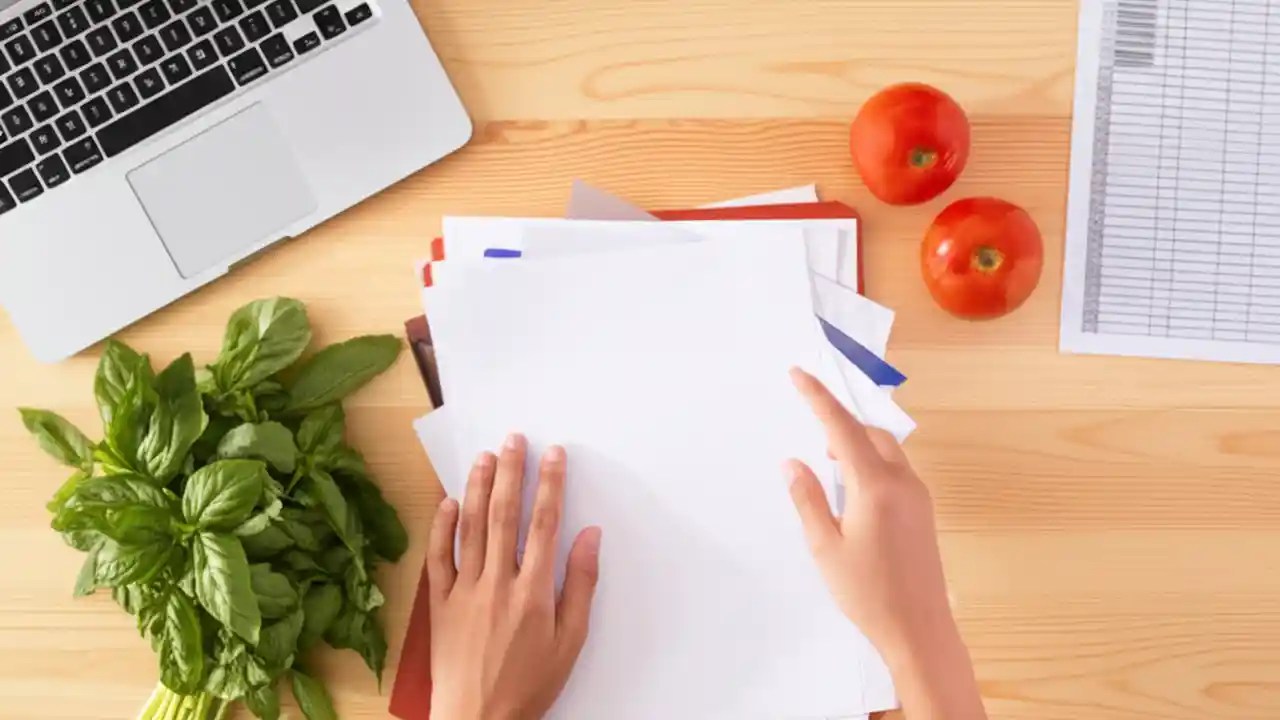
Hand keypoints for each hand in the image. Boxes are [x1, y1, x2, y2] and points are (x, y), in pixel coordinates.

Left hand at [428, 434, 602, 719]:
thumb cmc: (530, 685)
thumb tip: (590, 536)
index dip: (550, 484)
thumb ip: (580, 584)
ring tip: (485, 457)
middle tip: (515, 439)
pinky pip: (439, 558)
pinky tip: (449, 502)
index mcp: (534, 592)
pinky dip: (442, 527)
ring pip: (471, 527)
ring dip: (478, 488)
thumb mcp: (571, 640)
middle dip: (512, 473)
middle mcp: (498, 584)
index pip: (544, 524)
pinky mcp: (440, 605)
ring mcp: (465, 592)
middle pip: (505, 515)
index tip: (554, 455)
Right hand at [786, 368, 985, 719]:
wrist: (919, 629)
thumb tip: (794, 463)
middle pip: (870, 433)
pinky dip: (872, 465)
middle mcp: (902, 482)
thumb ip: (808, 499)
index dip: (818, 398)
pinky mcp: (923, 511)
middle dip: (840, 425)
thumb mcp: (825, 546)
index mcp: (875, 486)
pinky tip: (854, 492)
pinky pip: (896, 470)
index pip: (841, 427)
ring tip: (830, 468)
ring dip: (857, 446)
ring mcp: (918, 496)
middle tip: (813, 441)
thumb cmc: (868, 593)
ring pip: (886, 450)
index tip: (798, 374)